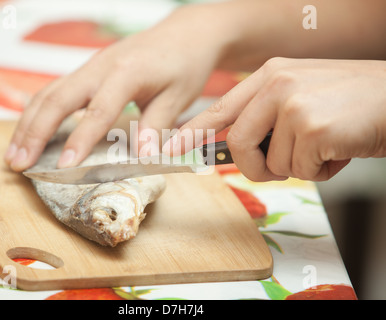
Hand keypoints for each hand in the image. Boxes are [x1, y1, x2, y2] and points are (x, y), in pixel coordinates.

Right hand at [4, 4, 233, 171]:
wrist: (184, 34)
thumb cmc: (184, 65)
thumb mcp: (178, 97)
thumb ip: (157, 125)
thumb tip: (140, 157)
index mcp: (127, 73)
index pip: (98, 110)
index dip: (80, 140)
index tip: (65, 166)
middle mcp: (101, 66)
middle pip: (58, 98)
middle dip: (34, 132)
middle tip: (17, 163)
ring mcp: (91, 66)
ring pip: (49, 93)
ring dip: (28, 123)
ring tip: (13, 153)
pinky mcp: (89, 70)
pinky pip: (56, 89)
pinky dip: (38, 111)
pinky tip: (29, 130)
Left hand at [164, 58, 385, 181]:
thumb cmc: (350, 102)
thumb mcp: (301, 94)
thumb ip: (266, 114)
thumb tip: (236, 144)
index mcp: (270, 74)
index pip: (220, 108)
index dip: (193, 132)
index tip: (171, 150)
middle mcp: (277, 84)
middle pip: (238, 143)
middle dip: (256, 167)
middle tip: (281, 166)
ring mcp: (293, 104)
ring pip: (272, 162)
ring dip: (298, 166)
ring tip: (325, 147)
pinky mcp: (312, 127)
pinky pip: (300, 169)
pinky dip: (320, 171)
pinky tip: (339, 150)